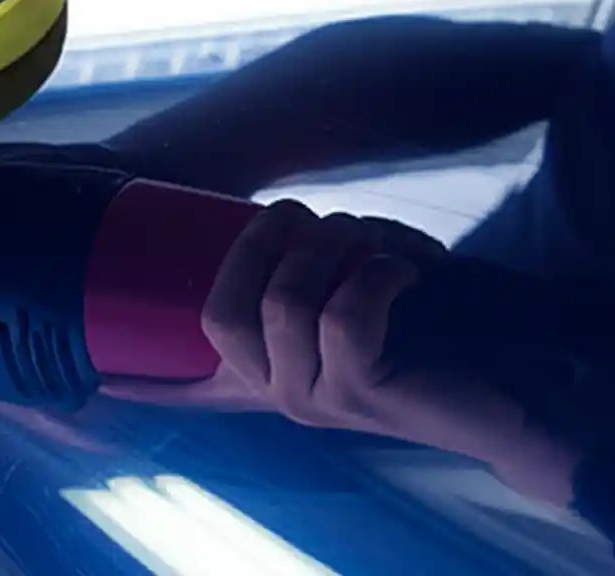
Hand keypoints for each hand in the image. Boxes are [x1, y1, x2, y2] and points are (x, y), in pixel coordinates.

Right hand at [104, 200, 581, 504]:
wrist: (512, 396)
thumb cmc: (427, 333)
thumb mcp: (352, 301)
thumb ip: (310, 276)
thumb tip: (284, 216)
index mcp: (266, 375)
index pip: (186, 387)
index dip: (141, 381)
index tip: (102, 382)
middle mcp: (277, 394)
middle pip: (222, 308)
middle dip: (265, 239)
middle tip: (314, 216)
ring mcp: (314, 399)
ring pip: (285, 299)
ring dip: (333, 245)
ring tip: (373, 240)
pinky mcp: (360, 392)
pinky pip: (344, 310)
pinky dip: (378, 270)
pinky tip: (407, 269)